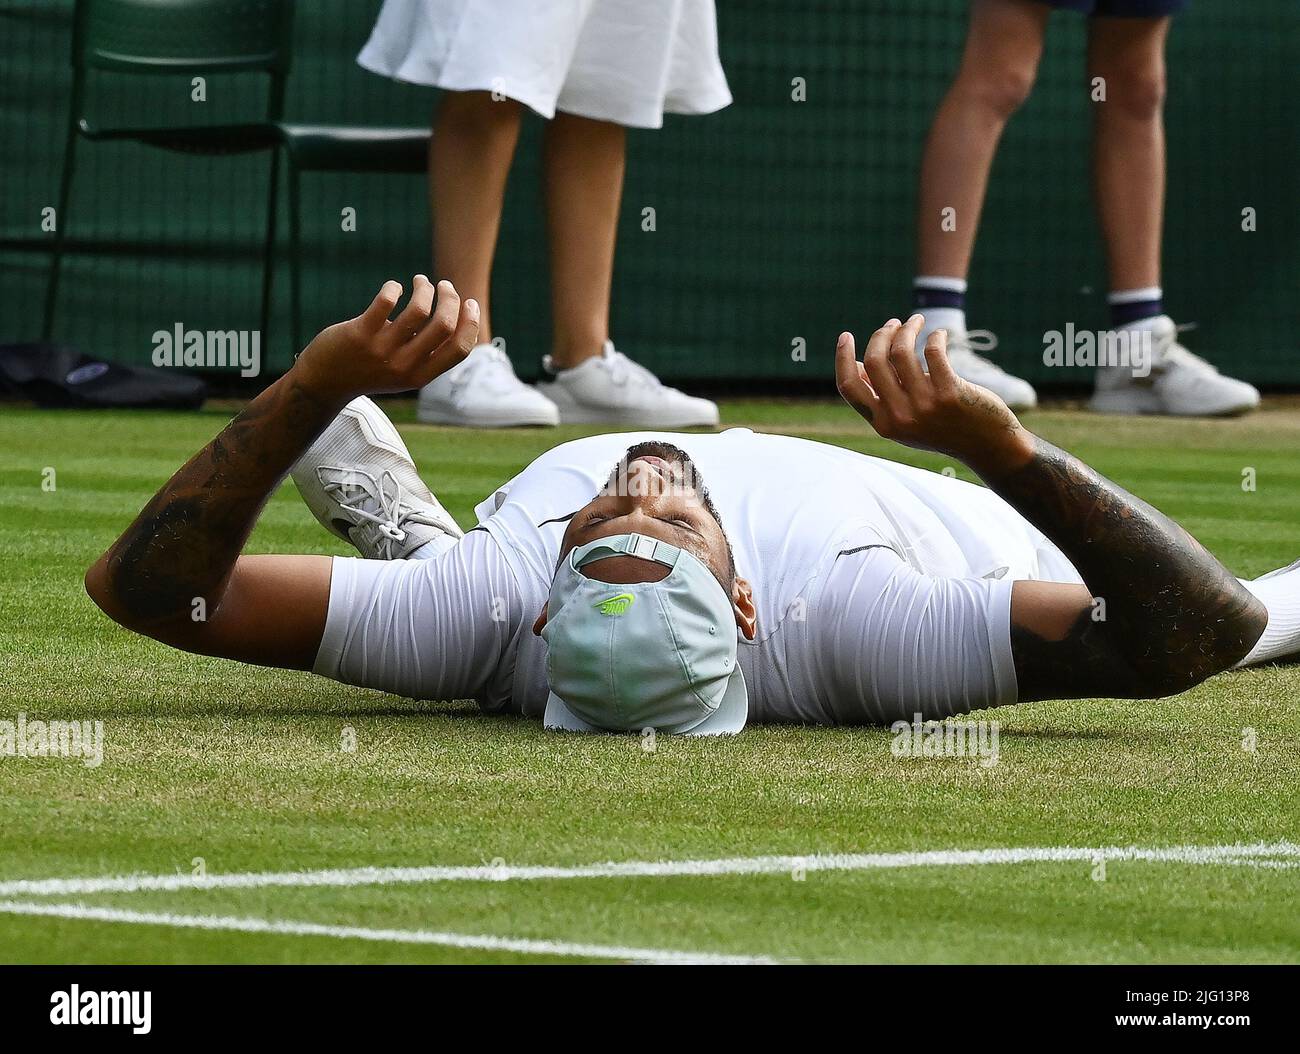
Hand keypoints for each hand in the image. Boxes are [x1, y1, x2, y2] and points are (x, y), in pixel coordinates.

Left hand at [292, 276, 478, 404]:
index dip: (471, 322)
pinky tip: (394, 288)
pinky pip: (387, 300)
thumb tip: (454, 316)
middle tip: (443, 286)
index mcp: (420, 376)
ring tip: (420, 281)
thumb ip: (426, 353)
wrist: (325, 382)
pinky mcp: (360, 333)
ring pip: (419, 309)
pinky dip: (395, 287)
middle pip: (444, 325)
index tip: (469, 302)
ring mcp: (382, 350)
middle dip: (450, 298)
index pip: (460, 349)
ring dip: (425, 287)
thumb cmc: (370, 370)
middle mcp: (404, 365)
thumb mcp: (403, 371)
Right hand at [834, 314, 1033, 476]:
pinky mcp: (949, 393)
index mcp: (884, 424)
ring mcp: (925, 405)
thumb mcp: (906, 420)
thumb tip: (858, 365)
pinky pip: (933, 352)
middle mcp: (900, 416)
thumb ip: (881, 398)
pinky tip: (940, 335)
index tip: (846, 336)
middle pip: (874, 361)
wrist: (986, 446)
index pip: (850, 387)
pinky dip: (935, 336)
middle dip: (881, 335)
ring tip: (916, 321)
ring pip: (901, 352)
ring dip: (907, 329)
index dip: (843, 358)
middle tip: (895, 324)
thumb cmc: (943, 428)